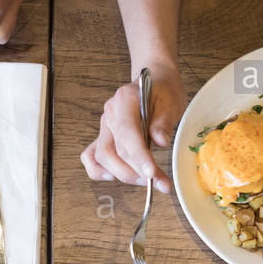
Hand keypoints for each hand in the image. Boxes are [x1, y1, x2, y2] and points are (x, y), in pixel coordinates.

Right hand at [81, 63, 184, 193]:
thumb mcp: (171, 102)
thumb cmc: (163, 92)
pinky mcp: (103, 138)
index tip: (152, 173)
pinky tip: (116, 177)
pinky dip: (100, 172)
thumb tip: (160, 141)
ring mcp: (104, 127)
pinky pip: (91, 158)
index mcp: (124, 100)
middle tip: (157, 181)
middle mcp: (110, 114)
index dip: (138, 156)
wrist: (155, 82)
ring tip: (147, 180)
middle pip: (112, 150)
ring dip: (123, 174)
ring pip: (101, 158)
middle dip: (134, 171)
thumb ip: (164, 122)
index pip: (126, 133)